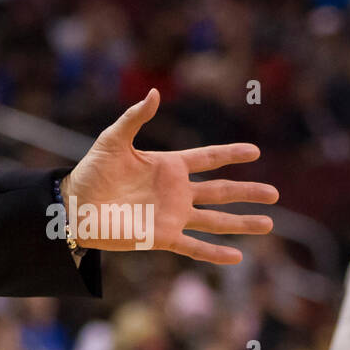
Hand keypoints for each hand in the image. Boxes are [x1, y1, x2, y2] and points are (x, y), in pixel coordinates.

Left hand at [64, 88, 277, 263]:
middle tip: (275, 193)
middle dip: (247, 192)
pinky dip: (215, 254)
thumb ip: (135, 117)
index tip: (254, 151)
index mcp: (167, 166)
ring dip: (241, 223)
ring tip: (268, 224)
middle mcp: (175, 192)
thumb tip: (154, 93)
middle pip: (220, 191)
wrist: (74, 205)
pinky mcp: (161, 237)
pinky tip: (237, 257)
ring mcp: (171, 216)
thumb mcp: (113, 139)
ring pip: (214, 220)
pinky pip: (193, 246)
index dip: (230, 155)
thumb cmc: (91, 171)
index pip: (207, 159)